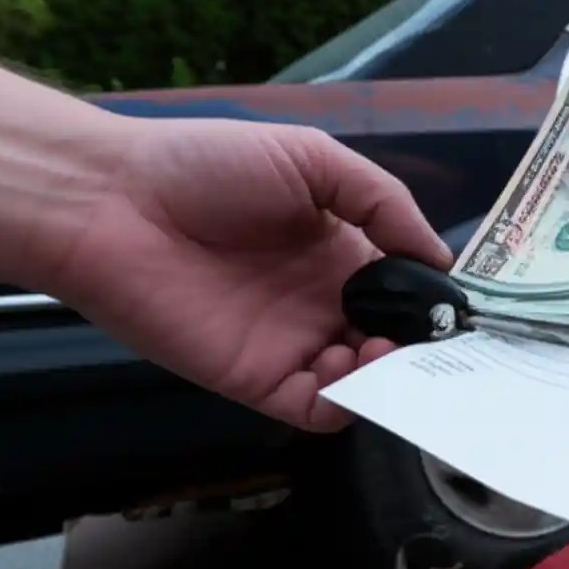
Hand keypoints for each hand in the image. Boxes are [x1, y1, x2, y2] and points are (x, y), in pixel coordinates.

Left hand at [44, 118, 452, 432]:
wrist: (114, 202)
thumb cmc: (210, 166)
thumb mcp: (313, 158)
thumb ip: (384, 202)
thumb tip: (442, 259)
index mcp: (338, 249)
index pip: (401, 288)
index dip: (430, 300)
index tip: (453, 304)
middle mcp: (322, 302)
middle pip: (390, 341)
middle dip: (418, 345)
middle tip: (427, 336)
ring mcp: (291, 344)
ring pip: (362, 382)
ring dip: (387, 375)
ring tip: (378, 347)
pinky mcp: (257, 380)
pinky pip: (316, 410)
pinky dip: (344, 403)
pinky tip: (343, 367)